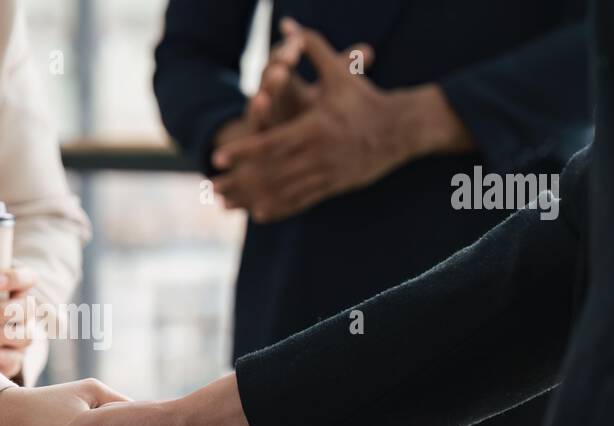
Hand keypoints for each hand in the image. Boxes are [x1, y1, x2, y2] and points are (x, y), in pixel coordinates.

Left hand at [0, 270, 36, 379]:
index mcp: (15, 290)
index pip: (27, 279)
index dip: (15, 278)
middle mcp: (24, 314)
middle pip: (25, 309)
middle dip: (1, 310)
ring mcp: (23, 337)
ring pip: (24, 335)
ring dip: (1, 334)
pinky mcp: (15, 359)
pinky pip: (16, 361)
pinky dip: (3, 358)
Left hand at [213, 18, 392, 221]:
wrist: (402, 130)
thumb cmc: (365, 99)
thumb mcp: (339, 73)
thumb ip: (312, 48)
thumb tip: (289, 24)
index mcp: (316, 128)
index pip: (271, 143)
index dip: (242, 151)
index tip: (216, 157)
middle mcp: (319, 155)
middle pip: (271, 173)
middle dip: (238, 181)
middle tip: (211, 187)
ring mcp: (326, 175)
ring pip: (283, 192)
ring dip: (252, 199)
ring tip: (225, 204)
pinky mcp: (333, 187)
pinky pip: (301, 202)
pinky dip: (278, 209)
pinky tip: (258, 214)